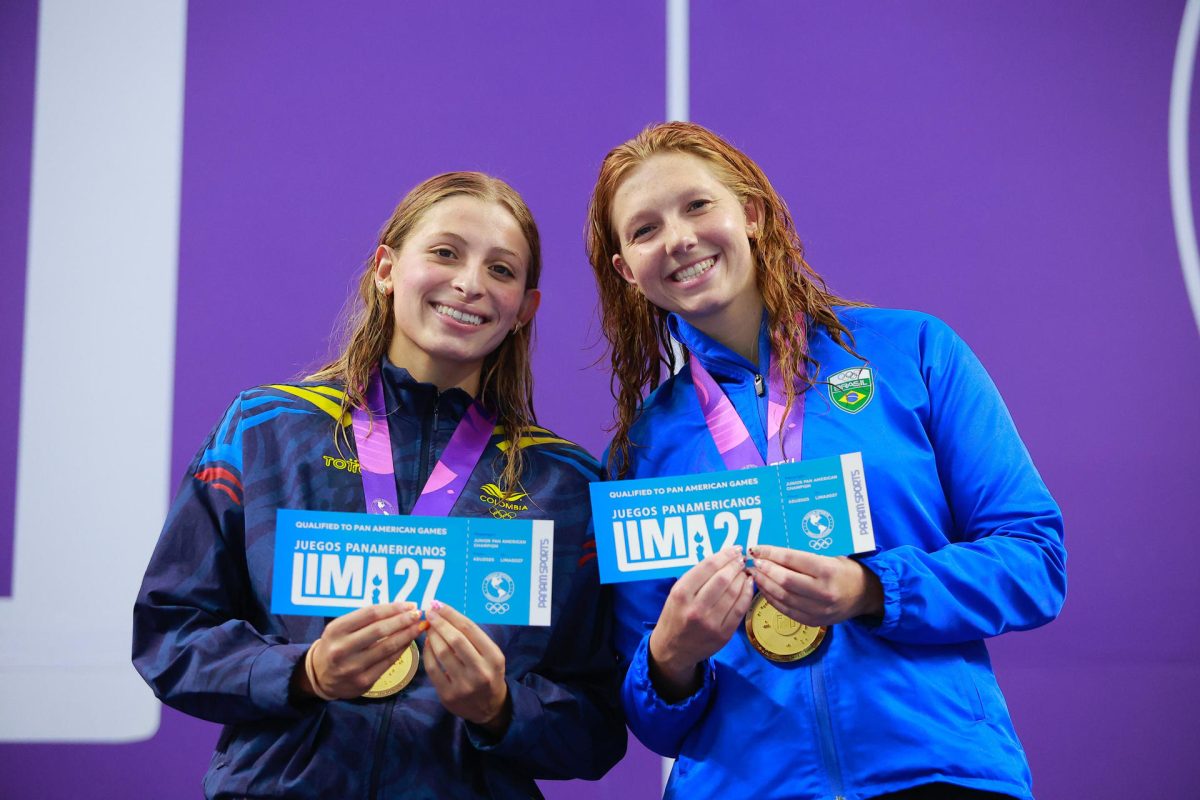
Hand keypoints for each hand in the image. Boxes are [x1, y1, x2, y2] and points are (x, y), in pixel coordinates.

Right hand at [298, 602, 422, 699]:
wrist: (320, 676)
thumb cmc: (335, 644)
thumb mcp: (340, 627)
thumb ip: (364, 619)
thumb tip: (398, 608)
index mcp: (336, 630)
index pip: (370, 614)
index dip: (393, 608)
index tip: (409, 604)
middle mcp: (342, 649)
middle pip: (380, 630)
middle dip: (403, 620)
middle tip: (418, 614)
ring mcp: (353, 667)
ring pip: (387, 647)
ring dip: (407, 635)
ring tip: (418, 626)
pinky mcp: (363, 682)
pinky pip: (388, 662)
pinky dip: (401, 650)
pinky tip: (409, 642)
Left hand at [423, 602, 509, 735]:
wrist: (489, 708)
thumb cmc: (489, 674)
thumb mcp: (491, 655)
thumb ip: (474, 638)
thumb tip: (447, 615)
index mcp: (494, 657)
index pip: (470, 629)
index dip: (452, 614)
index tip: (439, 605)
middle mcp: (481, 671)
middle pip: (455, 640)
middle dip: (440, 622)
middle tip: (430, 612)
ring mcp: (464, 685)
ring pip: (442, 653)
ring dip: (432, 635)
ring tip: (429, 627)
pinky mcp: (448, 695)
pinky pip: (432, 668)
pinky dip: (427, 652)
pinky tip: (427, 644)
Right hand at [648, 546, 754, 701]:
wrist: (673, 650)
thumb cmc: (674, 616)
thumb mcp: (676, 593)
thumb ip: (696, 577)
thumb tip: (722, 558)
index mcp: (681, 594)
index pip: (707, 567)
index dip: (724, 555)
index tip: (734, 549)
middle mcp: (695, 608)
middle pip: (723, 579)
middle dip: (736, 564)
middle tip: (741, 559)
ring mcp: (711, 623)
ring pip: (734, 593)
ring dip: (743, 577)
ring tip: (744, 571)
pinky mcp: (723, 634)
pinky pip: (740, 609)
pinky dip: (747, 593)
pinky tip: (748, 585)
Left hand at [749, 545, 882, 626]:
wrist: (866, 595)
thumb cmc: (846, 570)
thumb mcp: (831, 557)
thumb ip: (804, 557)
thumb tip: (772, 552)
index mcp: (828, 571)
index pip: (792, 559)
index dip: (771, 553)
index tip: (757, 549)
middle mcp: (823, 592)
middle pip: (784, 580)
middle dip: (765, 569)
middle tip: (753, 562)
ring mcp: (818, 610)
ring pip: (783, 597)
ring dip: (764, 584)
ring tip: (755, 574)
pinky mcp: (814, 621)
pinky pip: (786, 610)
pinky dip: (772, 599)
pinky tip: (764, 589)